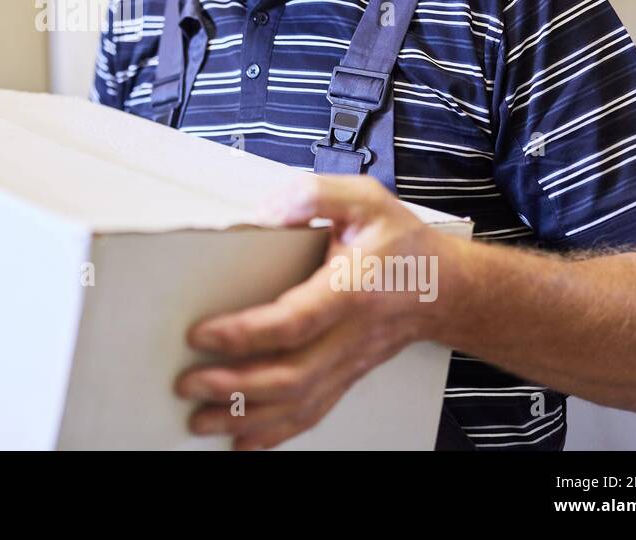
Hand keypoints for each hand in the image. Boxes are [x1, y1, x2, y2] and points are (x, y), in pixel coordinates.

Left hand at [175, 174, 451, 448]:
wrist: (446, 287)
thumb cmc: (402, 243)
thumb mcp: (364, 198)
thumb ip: (314, 196)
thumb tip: (265, 213)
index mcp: (353, 289)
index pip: (295, 320)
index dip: (247, 332)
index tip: (203, 334)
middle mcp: (352, 334)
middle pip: (292, 375)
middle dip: (236, 386)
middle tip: (189, 384)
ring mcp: (350, 361)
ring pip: (299, 403)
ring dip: (247, 417)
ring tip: (202, 419)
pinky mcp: (346, 375)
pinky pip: (312, 412)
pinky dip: (276, 433)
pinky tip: (244, 440)